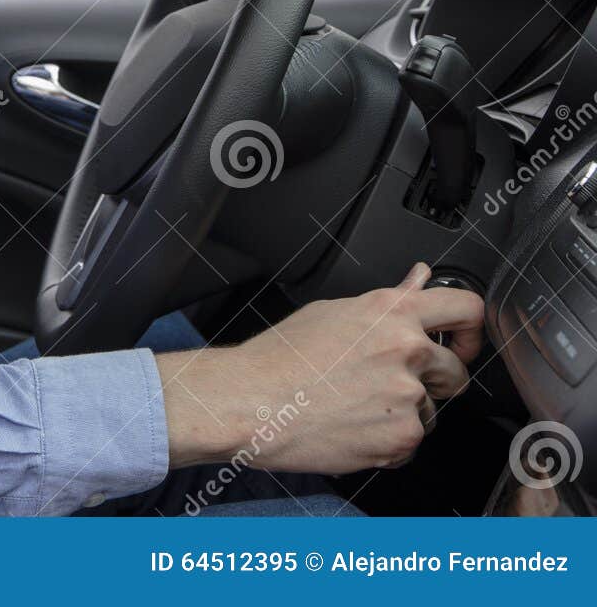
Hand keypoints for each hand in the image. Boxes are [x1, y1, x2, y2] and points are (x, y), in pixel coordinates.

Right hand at [157, 263, 484, 474]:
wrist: (251, 402)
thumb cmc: (280, 358)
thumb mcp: (334, 312)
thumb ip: (389, 300)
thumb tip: (421, 279)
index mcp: (391, 312)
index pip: (467, 309)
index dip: (470, 330)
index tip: (459, 343)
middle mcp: (406, 349)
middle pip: (456, 372)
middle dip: (432, 381)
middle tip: (388, 384)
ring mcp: (407, 396)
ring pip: (430, 410)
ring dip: (404, 413)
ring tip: (354, 405)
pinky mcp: (401, 437)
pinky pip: (410, 442)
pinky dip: (387, 440)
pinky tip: (351, 425)